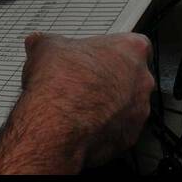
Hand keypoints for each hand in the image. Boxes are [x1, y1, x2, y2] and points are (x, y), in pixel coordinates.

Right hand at [0, 33, 154, 173]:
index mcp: (131, 50)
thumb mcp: (46, 47)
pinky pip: (119, 131)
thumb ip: (48, 43)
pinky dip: (104, 129)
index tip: (97, 55)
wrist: (57, 124)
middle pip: (133, 76)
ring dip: (109, 106)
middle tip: (86, 80)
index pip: (135, 44)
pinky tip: (81, 126)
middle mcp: (142, 81)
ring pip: (128, 106)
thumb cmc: (61, 83)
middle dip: (112, 79)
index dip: (113, 50)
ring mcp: (138, 112)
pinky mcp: (128, 139)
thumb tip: (38, 43)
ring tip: (80, 106)